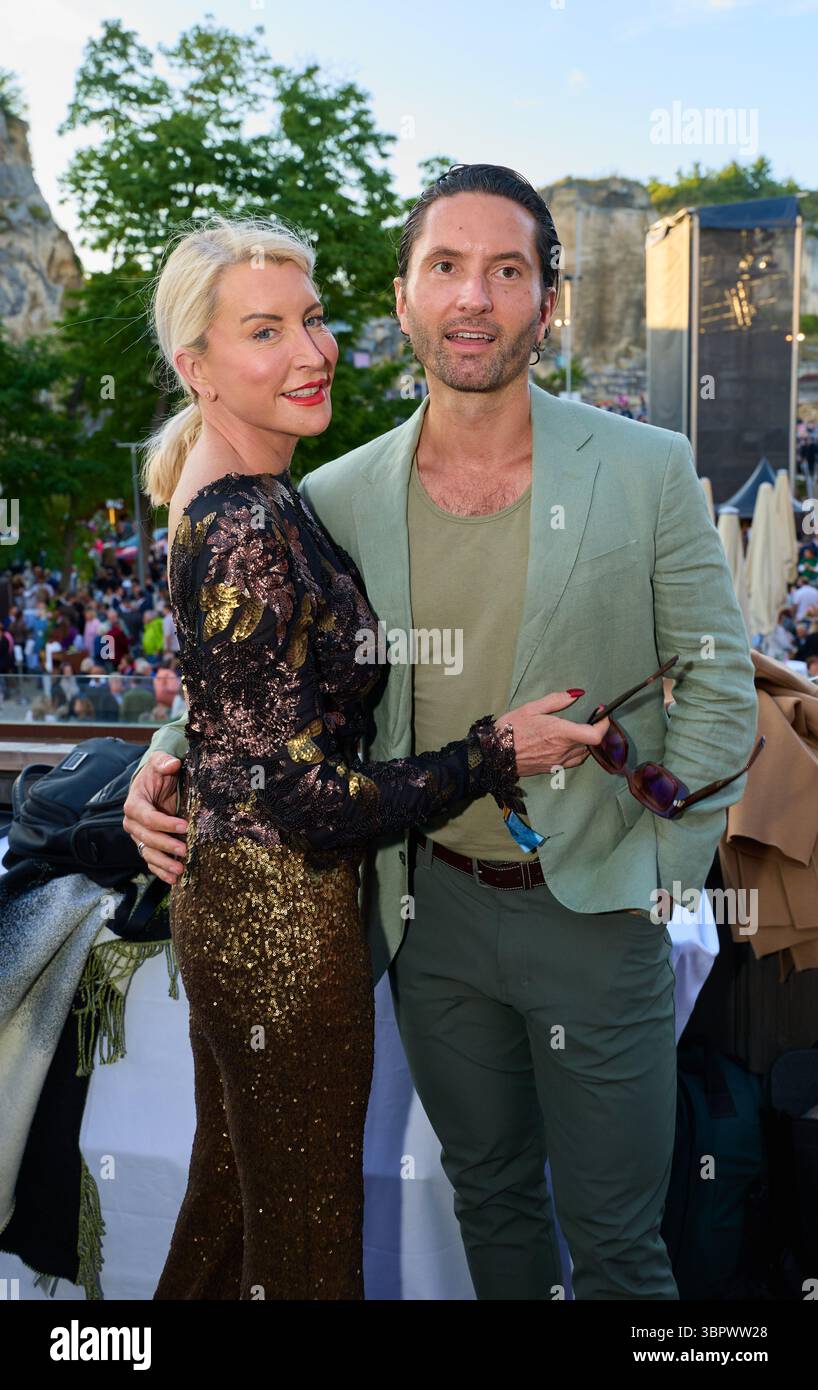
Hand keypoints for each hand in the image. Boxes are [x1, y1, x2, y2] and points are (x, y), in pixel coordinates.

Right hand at [123, 752, 187, 885]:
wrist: (155, 784)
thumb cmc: (158, 774)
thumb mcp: (160, 764)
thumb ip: (163, 762)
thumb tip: (172, 764)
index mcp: (134, 804)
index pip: (147, 818)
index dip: (165, 824)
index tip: (184, 826)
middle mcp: (133, 823)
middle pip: (147, 838)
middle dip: (166, 846)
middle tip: (185, 850)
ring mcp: (139, 836)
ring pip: (148, 853)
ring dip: (163, 864)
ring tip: (180, 871)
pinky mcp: (146, 845)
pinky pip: (151, 861)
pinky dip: (161, 872)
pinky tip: (174, 880)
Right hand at [494, 691, 609, 776]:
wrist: (494, 754)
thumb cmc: (511, 729)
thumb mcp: (531, 708)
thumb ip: (556, 700)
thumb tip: (576, 694)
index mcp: (560, 733)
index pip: (595, 735)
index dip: (604, 725)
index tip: (602, 713)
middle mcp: (563, 750)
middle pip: (593, 744)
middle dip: (596, 729)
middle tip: (592, 717)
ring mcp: (559, 762)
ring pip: (585, 754)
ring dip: (588, 742)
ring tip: (581, 730)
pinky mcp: (553, 769)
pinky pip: (574, 761)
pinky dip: (579, 752)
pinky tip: (570, 743)